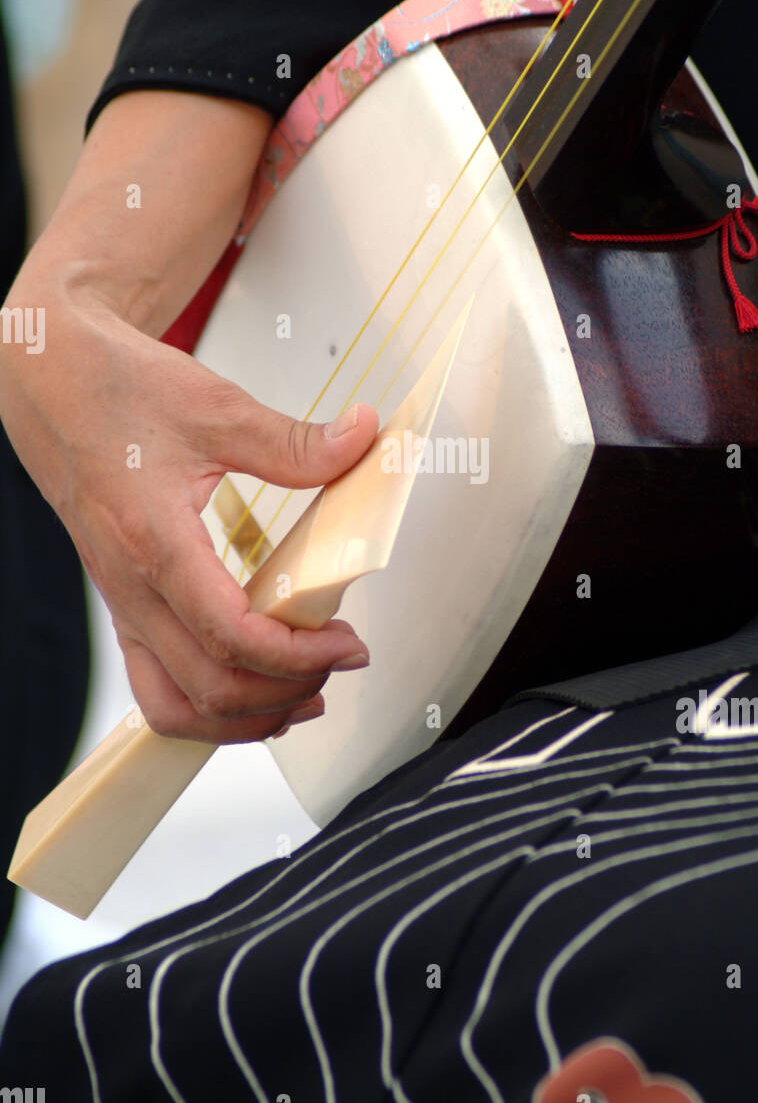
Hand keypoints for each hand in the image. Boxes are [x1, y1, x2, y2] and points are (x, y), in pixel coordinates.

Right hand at [0, 291, 377, 742]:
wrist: (50, 386)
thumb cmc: (116, 391)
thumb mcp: (215, 406)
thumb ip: (293, 440)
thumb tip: (362, 438)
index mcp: (155, 542)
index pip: (229, 636)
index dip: (297, 655)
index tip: (347, 642)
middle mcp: (132, 588)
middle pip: (210, 687)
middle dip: (287, 689)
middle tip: (342, 657)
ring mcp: (123, 604)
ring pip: (176, 707)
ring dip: (247, 716)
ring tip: (307, 692)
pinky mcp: (124, 606)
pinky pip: (160, 687)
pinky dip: (211, 707)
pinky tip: (258, 687)